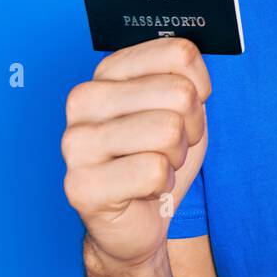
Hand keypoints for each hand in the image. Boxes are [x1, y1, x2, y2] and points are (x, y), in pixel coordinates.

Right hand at [61, 38, 211, 268]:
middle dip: (191, 128)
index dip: (199, 89)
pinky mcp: (80, 184)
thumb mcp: (183, 110)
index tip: (184, 109)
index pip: (178, 54)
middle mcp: (84, 100)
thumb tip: (191, 57)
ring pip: (168, 130)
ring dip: (175, 157)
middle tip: (170, 148)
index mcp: (108, 73)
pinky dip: (162, 185)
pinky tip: (142, 190)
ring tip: (156, 167)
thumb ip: (186, 77)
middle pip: (179, 93)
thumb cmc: (159, 159)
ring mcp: (76, 142)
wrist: (138, 222)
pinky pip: (154, 170)